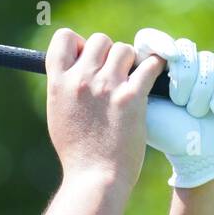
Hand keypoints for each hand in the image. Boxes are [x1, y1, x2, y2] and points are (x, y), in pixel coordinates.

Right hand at [45, 28, 165, 191]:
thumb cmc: (77, 152)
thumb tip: (76, 68)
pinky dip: (155, 67)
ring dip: (131, 62)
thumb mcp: (57, 115)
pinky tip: (156, 75)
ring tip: (132, 82)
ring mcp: (107, 86)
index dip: (79, 43)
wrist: (95, 178)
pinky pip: (150, 65)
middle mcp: (81, 79)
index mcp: (59, 83)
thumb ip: (64, 88)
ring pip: (125, 50)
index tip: (87, 59)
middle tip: (115, 74)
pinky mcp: (132, 97)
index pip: (64, 37)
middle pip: (100, 40)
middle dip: (109, 53)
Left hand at [133, 28, 213, 188]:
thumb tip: (118, 60)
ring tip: (195, 112)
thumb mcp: (139, 108)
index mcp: (153, 68)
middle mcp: (179, 64)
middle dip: (184, 76)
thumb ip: (127, 83)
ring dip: (201, 89)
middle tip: (179, 102)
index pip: (151, 39)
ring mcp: (204, 70)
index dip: (159, 43)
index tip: (168, 57)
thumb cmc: (166, 135)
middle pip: (183, 47)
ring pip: (206, 59)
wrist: (199, 156)